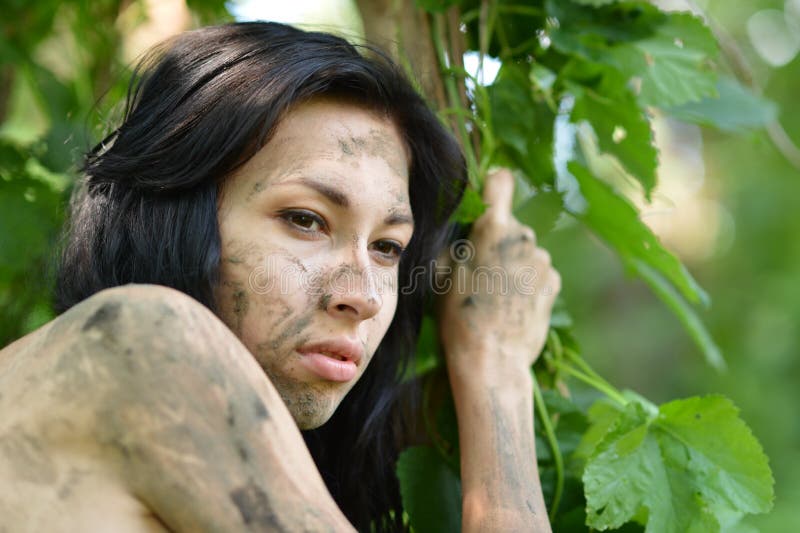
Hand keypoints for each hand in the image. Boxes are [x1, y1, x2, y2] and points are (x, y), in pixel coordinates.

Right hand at [439, 169, 560, 387]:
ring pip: (525, 252)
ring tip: (495, 296)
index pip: (500, 181)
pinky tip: (512, 306)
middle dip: (497, 242)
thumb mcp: (441, 272)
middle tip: (479, 273)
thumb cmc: (458, 315)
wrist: (491, 357)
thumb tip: (462, 229)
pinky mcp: (554, 283)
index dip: (493, 186)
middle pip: (510, 226)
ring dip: (513, 265)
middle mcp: (523, 236)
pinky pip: (539, 273)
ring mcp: (542, 261)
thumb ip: (455, 241)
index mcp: (492, 228)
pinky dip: (528, 283)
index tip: (488, 197)